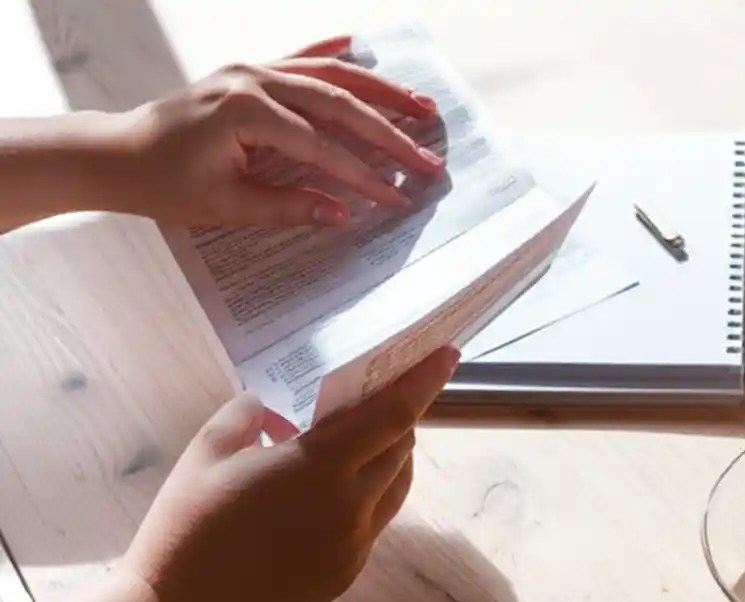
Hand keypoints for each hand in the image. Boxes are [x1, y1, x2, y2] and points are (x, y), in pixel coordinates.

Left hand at [114, 36, 442, 227]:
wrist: (116, 154)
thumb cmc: (163, 184)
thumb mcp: (226, 206)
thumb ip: (288, 207)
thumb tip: (344, 213)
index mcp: (246, 113)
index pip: (322, 147)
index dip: (364, 175)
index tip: (398, 197)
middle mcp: (253, 80)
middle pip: (339, 104)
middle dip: (390, 133)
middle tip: (430, 158)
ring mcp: (251, 70)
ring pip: (330, 75)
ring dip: (379, 90)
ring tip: (422, 105)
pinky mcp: (247, 71)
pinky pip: (298, 57)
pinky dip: (332, 51)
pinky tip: (361, 46)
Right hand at [121, 346, 458, 601]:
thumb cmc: (186, 526)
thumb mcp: (208, 451)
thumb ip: (248, 414)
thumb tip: (273, 408)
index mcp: (320, 467)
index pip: (394, 415)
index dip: (425, 381)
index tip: (450, 354)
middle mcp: (351, 505)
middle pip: (400, 448)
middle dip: (399, 417)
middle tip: (378, 399)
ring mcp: (354, 545)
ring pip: (395, 487)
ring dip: (390, 458)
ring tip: (360, 443)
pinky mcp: (347, 574)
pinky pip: (375, 522)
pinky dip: (368, 496)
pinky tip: (332, 493)